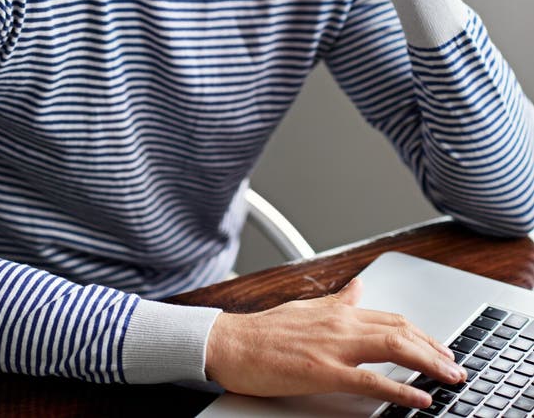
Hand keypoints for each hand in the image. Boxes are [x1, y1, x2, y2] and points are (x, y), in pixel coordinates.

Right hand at [205, 277, 465, 407]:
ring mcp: (334, 346)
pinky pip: (371, 380)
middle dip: (434, 348)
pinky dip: (400, 389)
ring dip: (428, 363)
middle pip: (400, 330)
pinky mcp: (324, 371)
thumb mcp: (306, 307)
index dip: (420, 332)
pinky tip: (420, 398)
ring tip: (450, 377)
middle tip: (455, 365)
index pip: (390, 317)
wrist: (232, 342)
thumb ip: (337, 301)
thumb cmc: (264, 330)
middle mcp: (341, 323)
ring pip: (393, 348)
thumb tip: (358, 287)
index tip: (440, 346)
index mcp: (338, 310)